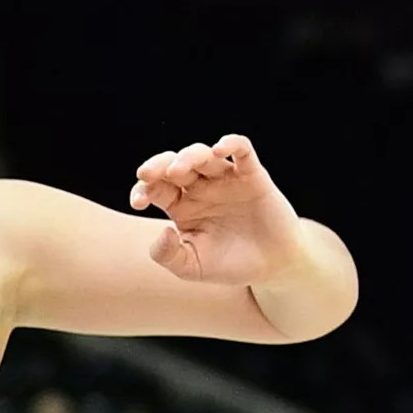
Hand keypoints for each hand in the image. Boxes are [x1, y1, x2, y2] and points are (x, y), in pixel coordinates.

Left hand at [128, 135, 305, 284]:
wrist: (273, 268)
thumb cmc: (228, 265)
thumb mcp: (191, 267)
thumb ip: (168, 255)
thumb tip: (163, 231)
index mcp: (180, 205)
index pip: (154, 188)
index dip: (142, 190)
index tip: (138, 202)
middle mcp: (200, 188)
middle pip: (174, 164)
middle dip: (157, 165)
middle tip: (146, 174)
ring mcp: (226, 180)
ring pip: (203, 155)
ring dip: (188, 156)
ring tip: (177, 169)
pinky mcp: (254, 177)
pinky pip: (243, 151)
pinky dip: (232, 144)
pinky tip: (219, 149)